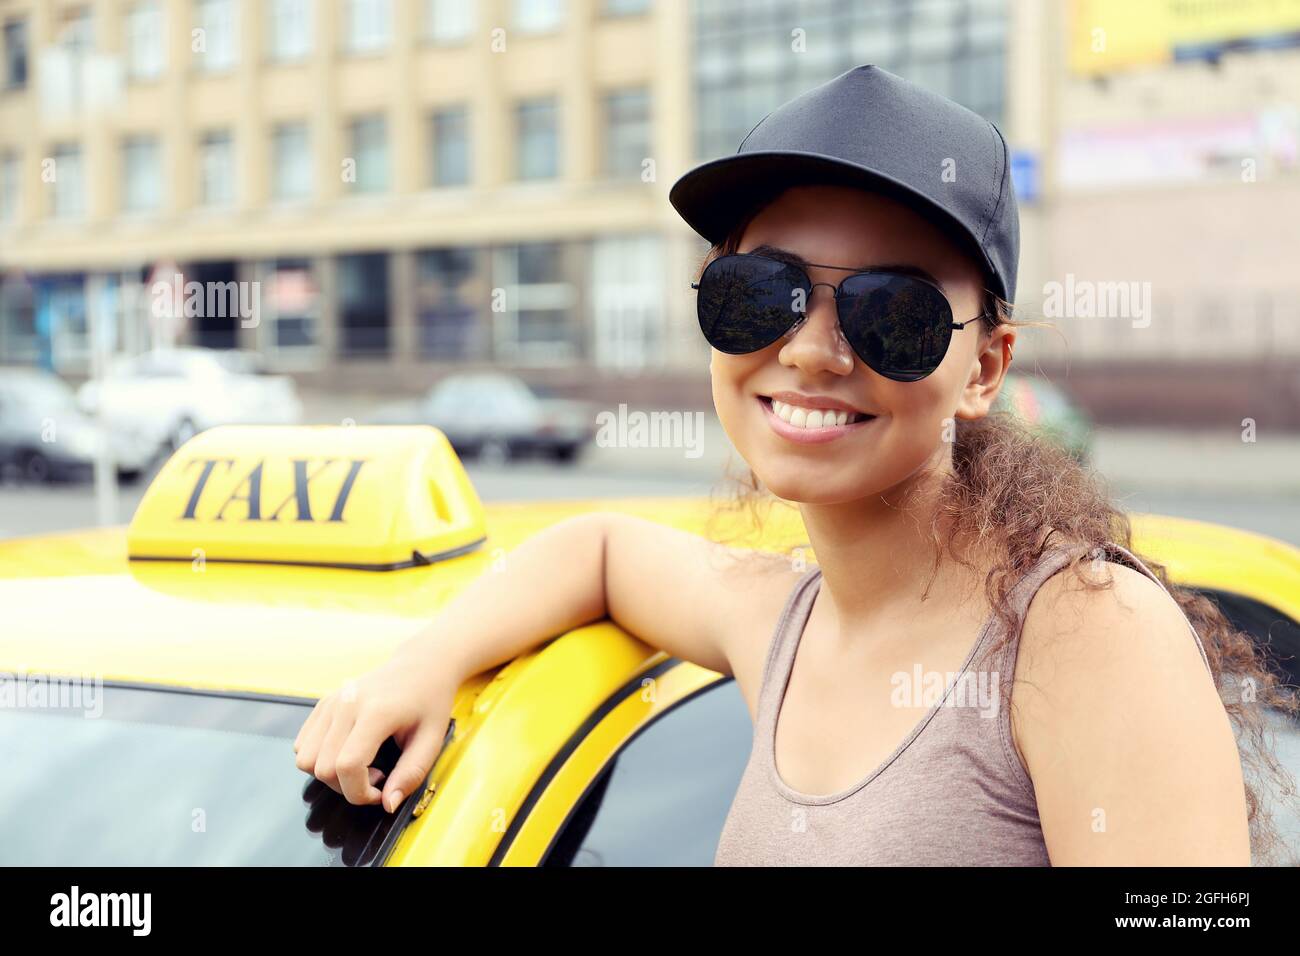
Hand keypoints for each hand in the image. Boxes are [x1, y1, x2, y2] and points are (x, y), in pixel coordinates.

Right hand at [293, 645, 458, 811]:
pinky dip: (320, 759)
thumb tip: (388, 804)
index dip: (360, 793)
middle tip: (378, 776)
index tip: (382, 792)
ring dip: (330, 774)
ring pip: (305, 759)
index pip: (347, 766)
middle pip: (322, 768)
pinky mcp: (323, 704)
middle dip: (347, 787)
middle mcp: (346, 704)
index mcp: (376, 712)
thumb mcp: (431, 740)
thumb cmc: (429, 702)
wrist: (420, 666)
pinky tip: (349, 751)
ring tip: (362, 764)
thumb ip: (411, 774)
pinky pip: (302, 745)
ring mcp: (331, 702)